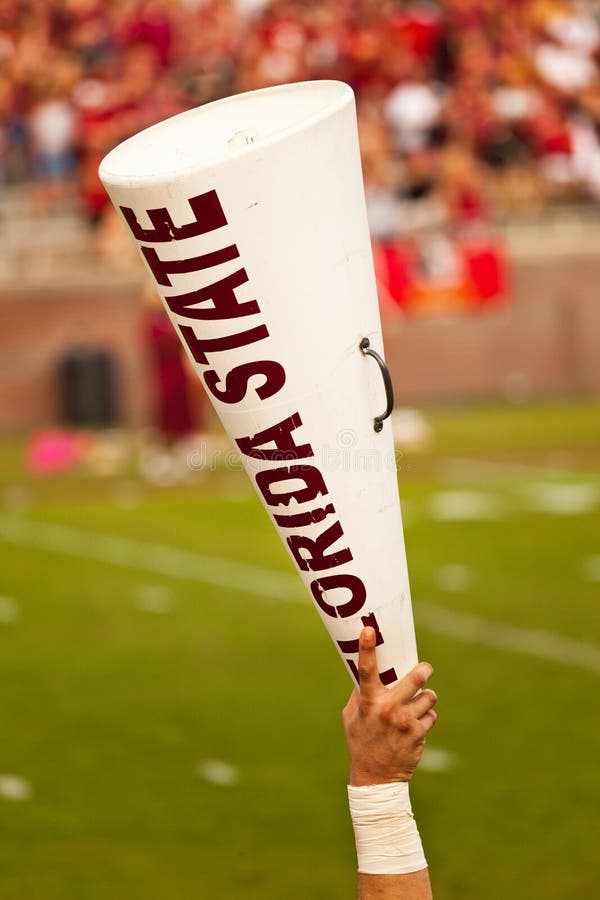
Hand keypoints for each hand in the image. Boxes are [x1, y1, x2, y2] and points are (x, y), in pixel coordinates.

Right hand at [342, 627, 437, 785]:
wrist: (376, 778)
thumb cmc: (361, 742)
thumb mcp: (352, 717)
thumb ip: (360, 695)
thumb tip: (367, 671)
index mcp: (368, 703)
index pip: (366, 671)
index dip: (367, 648)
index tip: (369, 630)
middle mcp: (388, 710)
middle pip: (414, 679)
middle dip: (423, 671)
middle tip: (426, 669)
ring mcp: (405, 722)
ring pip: (428, 697)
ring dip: (425, 699)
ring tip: (416, 707)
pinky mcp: (419, 734)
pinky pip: (431, 715)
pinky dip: (426, 718)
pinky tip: (415, 727)